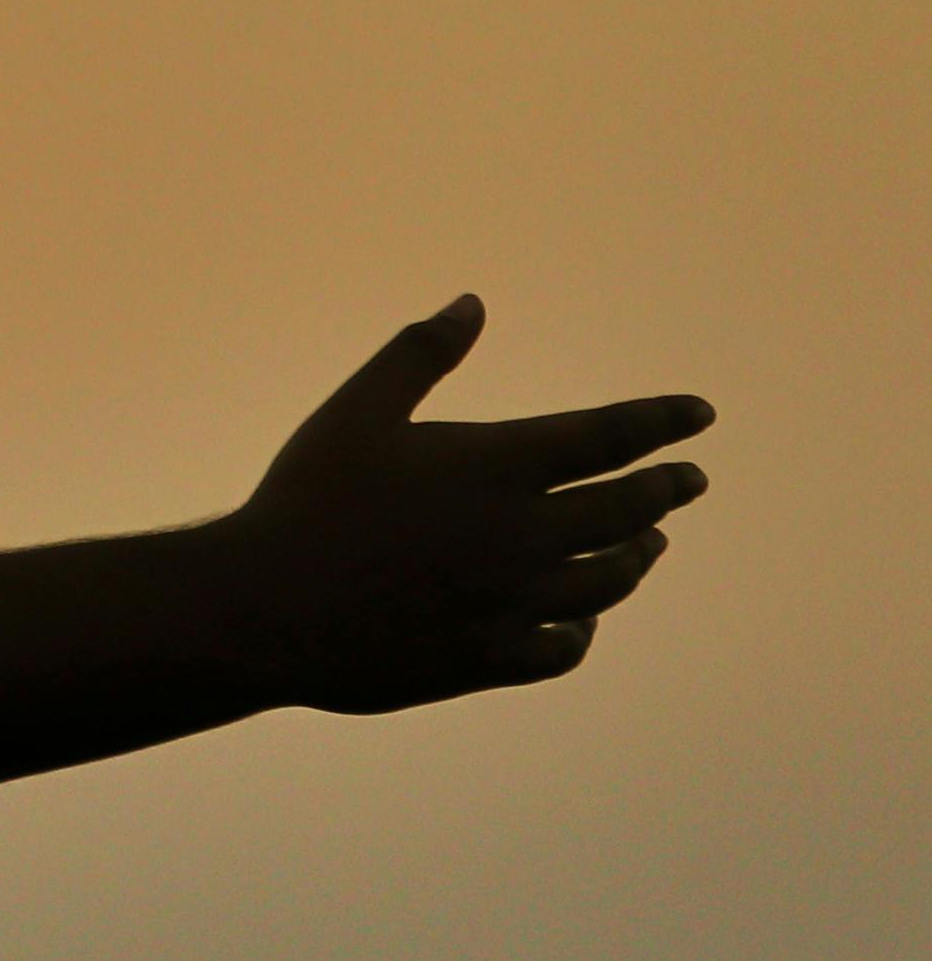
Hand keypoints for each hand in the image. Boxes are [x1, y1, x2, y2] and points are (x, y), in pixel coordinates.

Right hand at [218, 297, 711, 715]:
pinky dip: (583, 630)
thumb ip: (419, 356)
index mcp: (498, 465)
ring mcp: (513, 602)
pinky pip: (565, 648)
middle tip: (690, 481)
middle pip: (630, 509)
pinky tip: (581, 621)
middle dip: (668, 490)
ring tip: (648, 544)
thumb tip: (471, 302)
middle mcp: (523, 534)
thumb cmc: (302, 500)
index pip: (614, 434)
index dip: (664, 420)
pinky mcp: (489, 658)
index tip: (700, 414)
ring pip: (610, 580)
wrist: (260, 609)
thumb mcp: (355, 412)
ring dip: (637, 556)